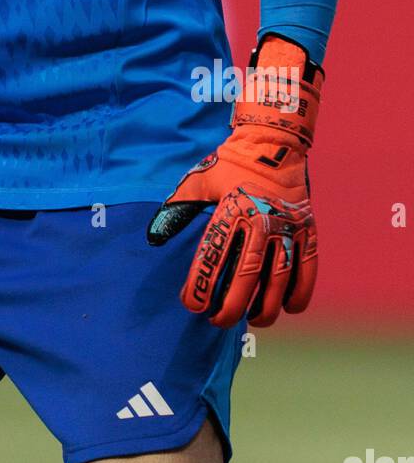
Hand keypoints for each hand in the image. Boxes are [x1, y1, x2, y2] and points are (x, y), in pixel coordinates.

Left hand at [146, 34, 322, 327]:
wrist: (273, 141)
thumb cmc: (230, 163)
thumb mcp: (199, 180)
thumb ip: (177, 208)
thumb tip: (153, 237)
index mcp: (232, 207)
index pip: (213, 255)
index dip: (201, 284)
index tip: (191, 305)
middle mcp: (262, 218)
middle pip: (247, 274)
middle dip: (232, 305)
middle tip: (218, 321)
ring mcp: (288, 225)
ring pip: (280, 277)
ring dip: (267, 306)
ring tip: (254, 320)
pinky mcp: (308, 228)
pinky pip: (308, 268)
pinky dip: (301, 292)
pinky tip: (289, 309)